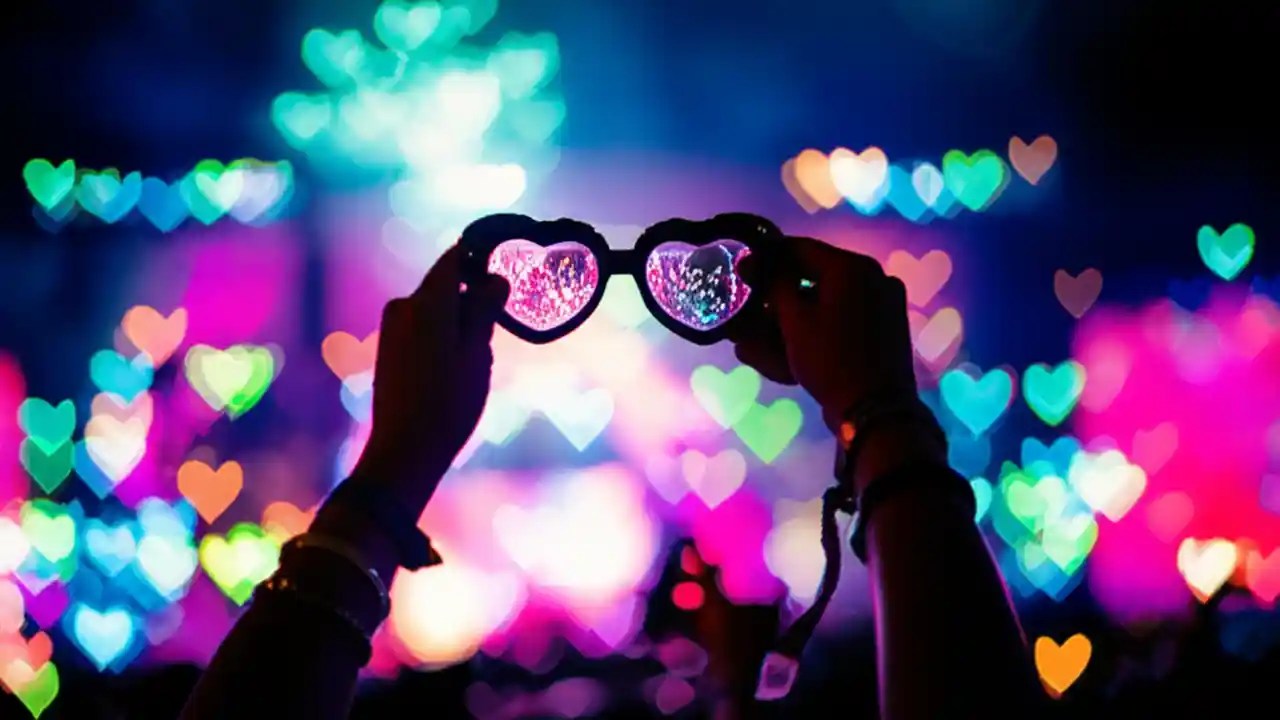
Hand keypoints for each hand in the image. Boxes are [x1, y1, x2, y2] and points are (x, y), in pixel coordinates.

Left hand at [353, 244, 508, 500]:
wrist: (405, 450)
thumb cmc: (448, 402)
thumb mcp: (477, 352)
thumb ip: (484, 307)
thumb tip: (494, 276)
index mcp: (425, 301)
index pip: (456, 258)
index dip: (482, 261)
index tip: (506, 280)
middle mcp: (403, 306)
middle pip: (448, 287)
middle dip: (473, 305)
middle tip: (489, 345)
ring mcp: (392, 327)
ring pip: (439, 311)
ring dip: (460, 327)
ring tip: (470, 369)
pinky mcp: (390, 348)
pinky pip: (425, 329)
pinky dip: (444, 342)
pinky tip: (452, 377)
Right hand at [732, 237, 916, 432]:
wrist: (875, 410)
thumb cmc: (830, 359)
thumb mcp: (795, 320)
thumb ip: (774, 284)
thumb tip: (752, 260)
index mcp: (852, 267)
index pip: (800, 249)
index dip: (767, 259)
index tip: (742, 272)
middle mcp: (873, 277)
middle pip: (815, 277)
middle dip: (779, 296)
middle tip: (751, 311)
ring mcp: (883, 303)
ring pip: (827, 302)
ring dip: (793, 316)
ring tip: (759, 338)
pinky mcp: (884, 329)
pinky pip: (843, 320)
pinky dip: (817, 329)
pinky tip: (787, 349)